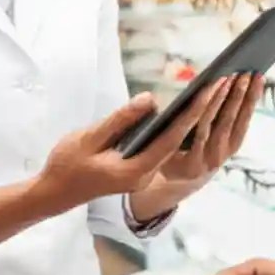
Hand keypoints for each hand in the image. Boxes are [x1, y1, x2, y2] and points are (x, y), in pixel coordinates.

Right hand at [34, 91, 212, 212]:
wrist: (54, 192)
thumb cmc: (67, 164)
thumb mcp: (90, 137)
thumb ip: (121, 119)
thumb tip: (151, 99)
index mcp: (136, 171)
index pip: (172, 139)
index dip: (193, 113)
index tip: (210, 90)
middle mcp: (146, 175)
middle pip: (179, 141)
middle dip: (200, 112)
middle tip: (221, 83)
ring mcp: (144, 174)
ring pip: (173, 143)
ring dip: (191, 118)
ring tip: (211, 89)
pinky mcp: (139, 168)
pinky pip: (162, 145)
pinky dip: (175, 126)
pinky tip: (186, 107)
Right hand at [126, 73, 264, 220]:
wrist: (180, 180)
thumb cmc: (162, 157)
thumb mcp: (154, 149)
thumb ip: (158, 129)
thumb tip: (156, 99)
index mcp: (188, 163)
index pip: (200, 130)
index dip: (207, 105)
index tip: (214, 82)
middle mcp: (209, 161)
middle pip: (221, 123)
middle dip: (230, 96)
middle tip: (237, 73)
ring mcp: (223, 155)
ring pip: (236, 123)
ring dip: (245, 98)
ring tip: (251, 74)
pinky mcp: (232, 148)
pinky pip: (243, 123)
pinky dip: (250, 103)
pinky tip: (256, 85)